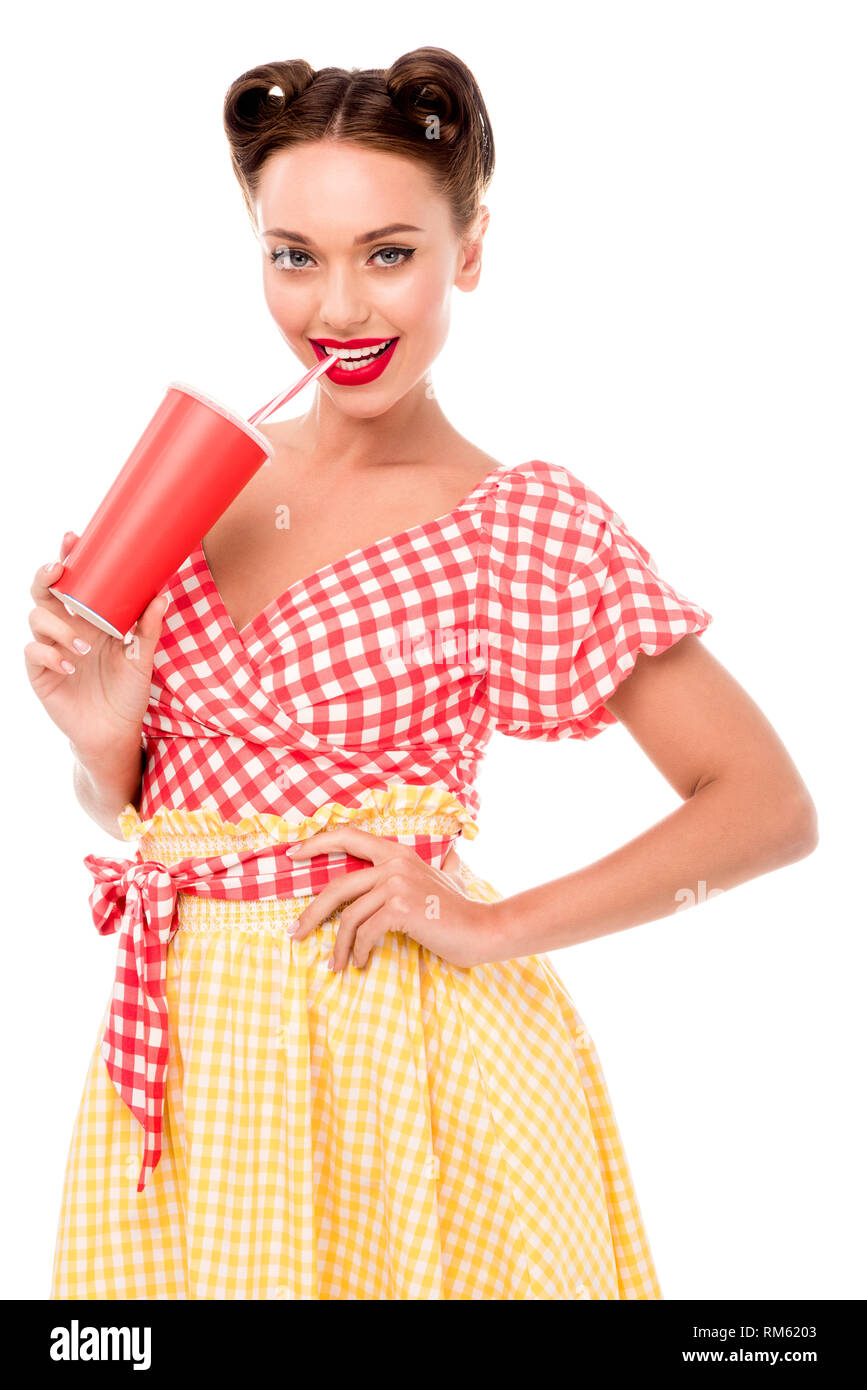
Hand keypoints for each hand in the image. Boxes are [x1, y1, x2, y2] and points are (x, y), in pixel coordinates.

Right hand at [24, 529, 169, 762]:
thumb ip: (148, 629)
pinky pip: (34, 653)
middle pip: (43, 592)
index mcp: (88, 618)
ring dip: (57, 625)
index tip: (72, 538)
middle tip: (59, 570)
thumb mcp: (142, 659)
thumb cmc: (128, 692)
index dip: (67, 558)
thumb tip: (161, 595)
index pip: (72, 582)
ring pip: (36, 619)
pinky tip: (70, 666)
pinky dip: (51, 655)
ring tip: (83, 645)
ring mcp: (50, 649)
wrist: (115, 732)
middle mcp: (65, 628)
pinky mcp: (41, 673)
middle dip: (45, 576)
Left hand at [286, 825, 501, 970]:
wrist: (483, 930)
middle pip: (337, 887)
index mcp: (397, 853)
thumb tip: (432, 862)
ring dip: (339, 947)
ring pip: (349, 918)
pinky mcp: (400, 908)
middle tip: (294, 934)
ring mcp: (397, 884)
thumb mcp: (439, 879)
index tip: (292, 855)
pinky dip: (359, 952)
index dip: (316, 843)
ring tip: (338, 965)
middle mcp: (394, 863)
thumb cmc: (458, 911)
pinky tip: (362, 964)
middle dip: (310, 914)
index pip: (348, 836)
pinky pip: (365, 933)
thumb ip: (425, 870)